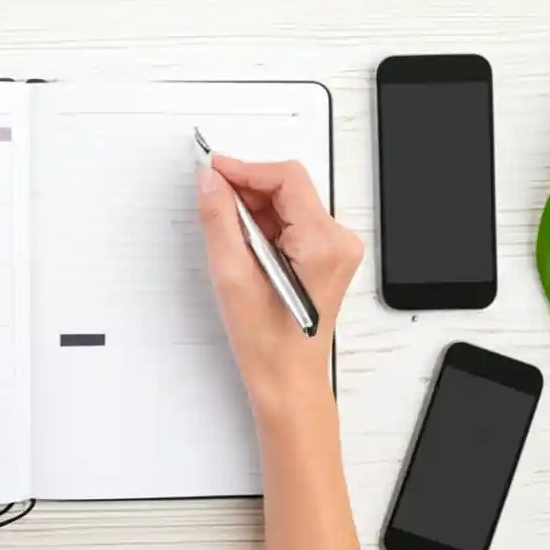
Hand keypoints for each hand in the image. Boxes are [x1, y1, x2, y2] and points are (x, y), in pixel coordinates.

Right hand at [197, 156, 362, 410]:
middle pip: (288, 188)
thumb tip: (211, 182)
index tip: (215, 170)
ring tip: (231, 242)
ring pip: (288, 204)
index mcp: (323, 245)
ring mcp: (335, 249)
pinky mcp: (326, 255)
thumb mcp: (232, 276)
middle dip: (247, 191)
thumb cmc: (269, 344)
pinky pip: (292, 222)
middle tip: (213, 202)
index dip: (246, 169)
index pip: (287, 178)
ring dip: (254, 211)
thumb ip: (219, 220)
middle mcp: (338, 242)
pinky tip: (246, 250)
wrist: (287, 379)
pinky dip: (264, 226)